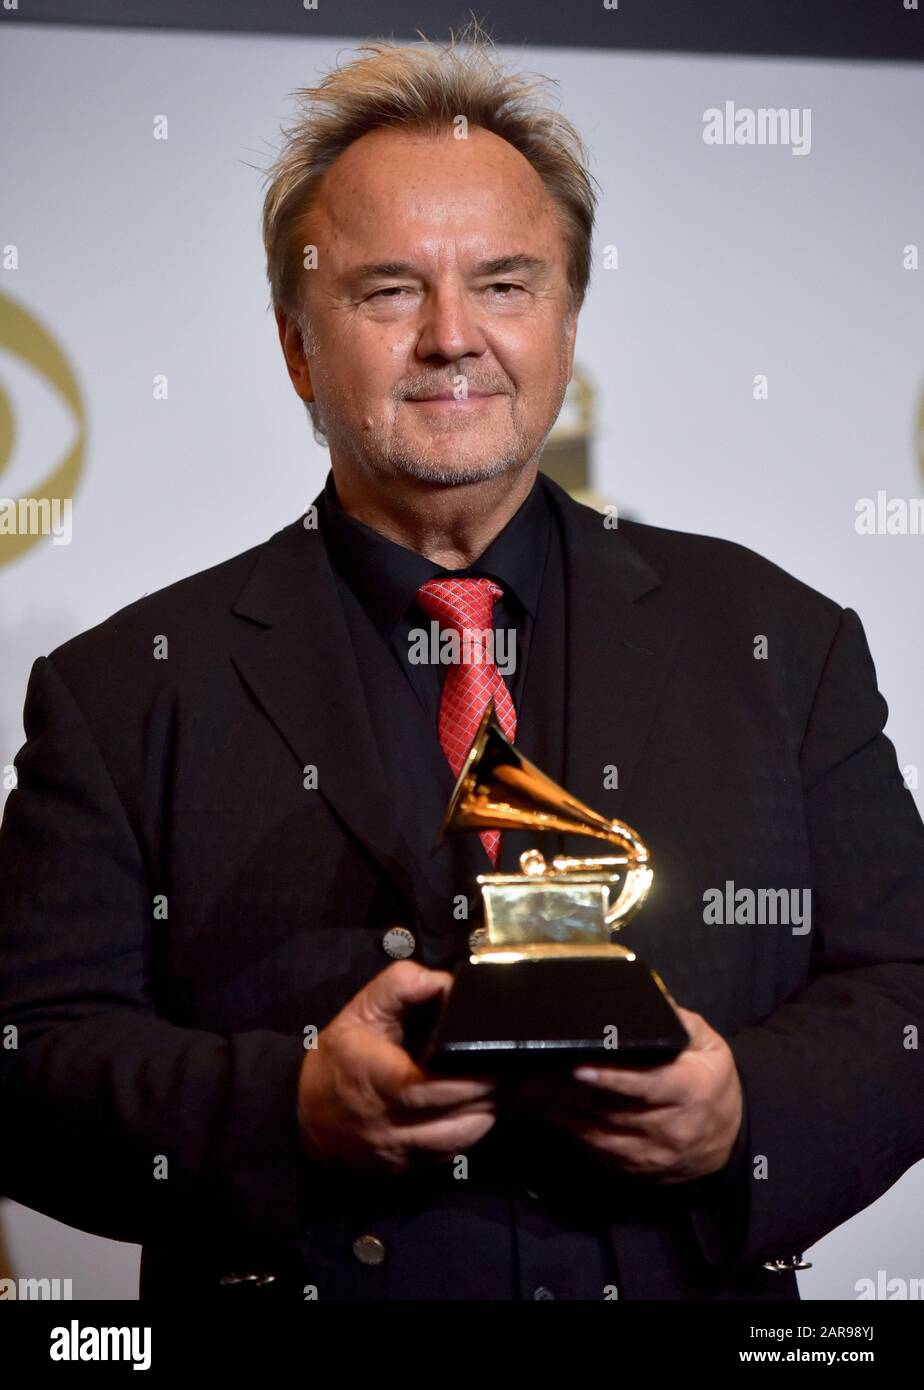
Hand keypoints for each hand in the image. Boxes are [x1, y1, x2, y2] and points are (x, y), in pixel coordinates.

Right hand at [296, 959, 497, 1173]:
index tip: (494, 1062)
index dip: (466, 1080)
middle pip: (453, 1120)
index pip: (425, 1088)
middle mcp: (385, 1123)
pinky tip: (476, 1108)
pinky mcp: (404, 1168)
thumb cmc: (339, 1056)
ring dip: (486, 1115)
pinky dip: (469, 1132)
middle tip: (514, 1070)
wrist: (303, 1113)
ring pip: (458, 1142)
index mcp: (373, 1078)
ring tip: (501, 1088)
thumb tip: (448, 984)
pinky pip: (450, 1153)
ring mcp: (396, 1151)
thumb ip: (401, 985)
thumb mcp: (361, 1009)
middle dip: (490, 1096)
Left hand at [506, 1007, 742, 1184]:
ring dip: (555, 1113)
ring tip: (522, 1089)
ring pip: (594, 1134)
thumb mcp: (710, 1046)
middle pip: (610, 1111)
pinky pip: (593, 1150)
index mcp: (689, 1092)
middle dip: (565, 1091)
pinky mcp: (633, 1169)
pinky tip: (541, 1111)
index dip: (611, 1079)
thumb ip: (680, 1022)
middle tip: (528, 1072)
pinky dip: (565, 1130)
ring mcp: (649, 1154)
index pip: (647, 1086)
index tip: (578, 1066)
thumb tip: (650, 999)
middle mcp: (668, 1128)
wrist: (731, 1141)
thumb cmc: (712, 1083)